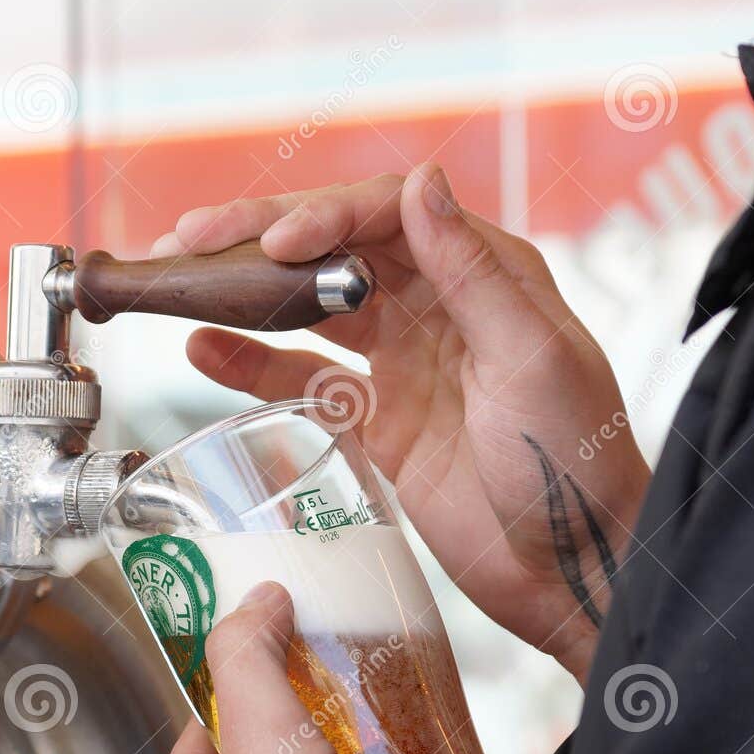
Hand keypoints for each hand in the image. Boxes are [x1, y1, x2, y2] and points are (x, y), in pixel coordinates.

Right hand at [155, 166, 650, 682]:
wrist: (575, 568)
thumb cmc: (576, 462)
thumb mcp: (532, 359)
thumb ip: (472, 273)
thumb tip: (422, 184)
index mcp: (483, 274)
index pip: (387, 215)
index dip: (324, 216)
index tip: (276, 242)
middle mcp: (437, 306)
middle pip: (334, 250)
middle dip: (259, 239)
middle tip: (191, 238)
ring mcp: (402, 363)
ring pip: (308, 308)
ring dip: (244, 292)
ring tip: (177, 280)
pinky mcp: (377, 421)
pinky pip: (303, 378)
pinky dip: (253, 362)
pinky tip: (204, 348)